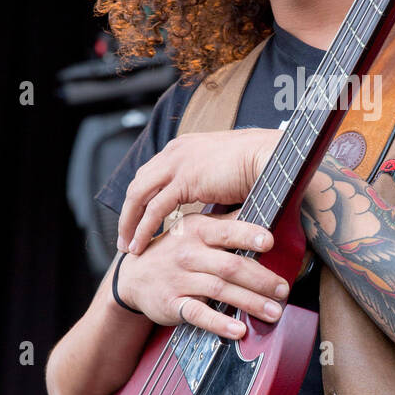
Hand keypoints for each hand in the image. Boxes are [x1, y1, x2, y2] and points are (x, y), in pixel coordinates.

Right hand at [116, 210, 289, 338]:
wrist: (133, 275)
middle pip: (230, 266)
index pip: (226, 231)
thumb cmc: (175, 249)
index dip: (248, 235)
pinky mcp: (172, 303)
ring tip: (273, 312)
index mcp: (197, 230)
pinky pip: (198, 314)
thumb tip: (265, 211)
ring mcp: (179, 279)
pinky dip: (219, 323)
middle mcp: (188, 253)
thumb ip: (226, 224)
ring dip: (250, 303)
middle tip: (283, 289)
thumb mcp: (194, 229)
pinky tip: (238, 330)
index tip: (270, 241)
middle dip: (260, 279)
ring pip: (220, 291)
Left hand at [118, 128, 282, 255]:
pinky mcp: (184, 180)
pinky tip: (140, 245)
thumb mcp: (222, 175)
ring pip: (139, 195)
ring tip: (127, 247)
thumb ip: (208, 189)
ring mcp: (177, 163)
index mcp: (183, 147)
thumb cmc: (257, 167)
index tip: (137, 222)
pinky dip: (144, 228)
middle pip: (138, 184)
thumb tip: (207, 215)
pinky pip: (155, 208)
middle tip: (125, 238)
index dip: (141, 200)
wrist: (269, 156)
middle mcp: (174, 152)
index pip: (151, 175)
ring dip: (129, 223)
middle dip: (128, 213)